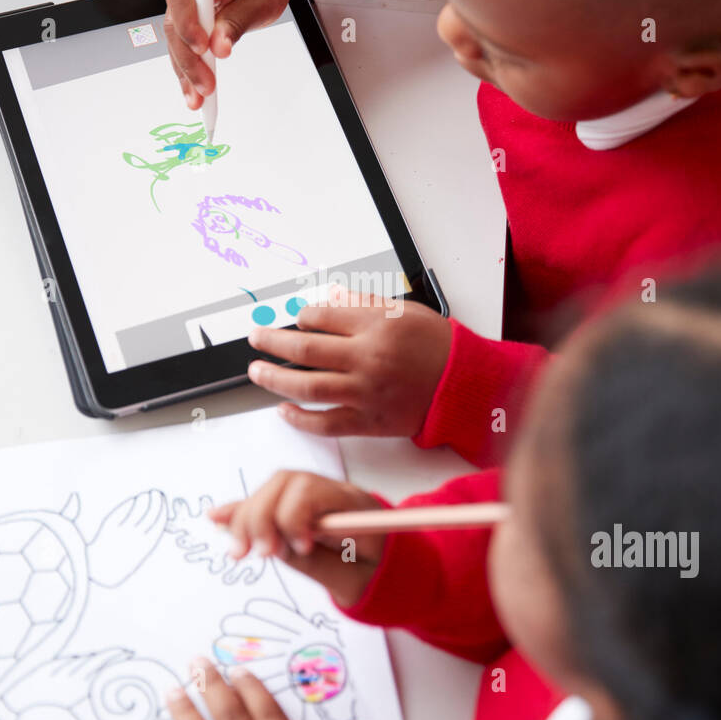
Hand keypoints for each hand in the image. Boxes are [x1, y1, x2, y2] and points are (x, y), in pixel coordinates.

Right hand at [163, 0, 296, 107]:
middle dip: (188, 59)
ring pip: (175, 38)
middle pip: (175, 23)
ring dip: (185, 70)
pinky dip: (187, 66)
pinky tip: (192, 89)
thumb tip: (220, 48)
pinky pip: (182, 41)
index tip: (202, 49)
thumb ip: (237, 22)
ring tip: (198, 98)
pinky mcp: (187, 13)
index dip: (187, 24)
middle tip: (205, 86)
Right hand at [210, 469, 384, 606]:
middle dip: (260, 517)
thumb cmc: (378, 574)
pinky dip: (243, 512)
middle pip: (284, 482)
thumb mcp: (355, 578)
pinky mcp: (298, 505)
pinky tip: (218, 518)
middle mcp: (332, 490)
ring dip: (247, 518)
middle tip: (256, 554)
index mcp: (354, 502)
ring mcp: (313, 495)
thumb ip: (317, 563)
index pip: (310, 490)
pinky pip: (267, 502)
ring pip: (270, 490)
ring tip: (238, 551)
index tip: (296, 549)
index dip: (292, 517)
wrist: (393, 568)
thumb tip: (276, 548)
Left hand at [247, 291, 452, 438]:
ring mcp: (366, 392)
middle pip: (305, 350)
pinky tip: (284, 411)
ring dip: (275, 379)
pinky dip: (301, 419)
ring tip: (257, 372)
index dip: (302, 316)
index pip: (322, 316)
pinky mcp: (369, 420)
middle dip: (272, 342)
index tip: (295, 318)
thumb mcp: (404, 311)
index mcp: (376, 326)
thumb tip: (329, 297)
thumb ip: (363, 303)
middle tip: (256, 338)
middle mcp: (368, 358)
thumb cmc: (437, 345)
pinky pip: (327, 423)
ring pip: (308, 387)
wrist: (464, 384)